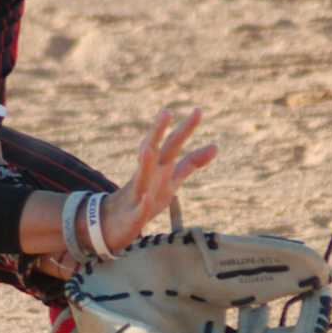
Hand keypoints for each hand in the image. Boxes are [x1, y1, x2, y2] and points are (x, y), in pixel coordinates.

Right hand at [101, 108, 217, 252]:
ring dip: (145, 162)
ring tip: (148, 148)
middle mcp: (148, 175)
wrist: (115, 222)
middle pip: (154, 151)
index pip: (173, 143)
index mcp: (159, 166)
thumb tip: (216, 146)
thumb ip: (191, 163)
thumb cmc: (146, 196)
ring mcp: (138, 193)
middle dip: (158, 132)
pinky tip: (147, 197)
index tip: (199, 110)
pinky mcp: (133, 216)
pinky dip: (143, 203)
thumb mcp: (172, 179)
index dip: (186, 129)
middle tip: (165, 112)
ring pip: (141, 175)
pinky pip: (139, 208)